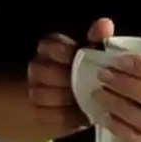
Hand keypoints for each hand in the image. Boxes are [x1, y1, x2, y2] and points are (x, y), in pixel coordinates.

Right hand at [27, 18, 115, 134]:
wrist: (79, 99)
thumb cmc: (89, 71)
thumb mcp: (95, 54)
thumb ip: (99, 39)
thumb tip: (105, 24)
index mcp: (50, 49)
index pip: (46, 45)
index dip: (60, 51)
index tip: (75, 55)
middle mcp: (38, 68)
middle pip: (40, 71)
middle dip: (62, 78)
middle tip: (83, 83)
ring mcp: (36, 90)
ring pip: (39, 94)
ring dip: (62, 98)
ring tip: (83, 100)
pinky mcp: (39, 112)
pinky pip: (44, 115)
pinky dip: (63, 116)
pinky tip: (80, 115)